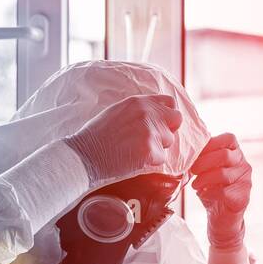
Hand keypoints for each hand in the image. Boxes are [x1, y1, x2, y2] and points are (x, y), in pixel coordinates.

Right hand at [63, 94, 182, 188]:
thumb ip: (140, 110)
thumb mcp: (119, 111)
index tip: (161, 123)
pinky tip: (133, 160)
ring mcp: (150, 131)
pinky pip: (162, 158)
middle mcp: (147, 112)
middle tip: (152, 140)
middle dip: (168, 130)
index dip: (167, 114)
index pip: (170, 102)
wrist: (85, 155)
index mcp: (139, 101)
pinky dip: (151, 162)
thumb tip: (158, 114)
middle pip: (176, 119)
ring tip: (136, 150)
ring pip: (169, 141)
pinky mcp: (151, 150)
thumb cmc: (98, 136)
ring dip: (158, 147)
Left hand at [191, 133, 251, 246]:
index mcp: (237, 154)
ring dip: (204, 179)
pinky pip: (224, 192)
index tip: (196, 153)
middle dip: (203, 162)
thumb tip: (189, 145)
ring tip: (195, 185)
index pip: (229, 138)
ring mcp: (246, 182)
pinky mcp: (243, 198)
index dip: (211, 143)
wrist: (221, 218)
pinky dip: (210, 193)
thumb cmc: (213, 190)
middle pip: (224, 155)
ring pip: (223, 174)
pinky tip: (204, 194)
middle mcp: (244, 166)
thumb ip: (205, 156)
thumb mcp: (208, 169)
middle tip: (192, 171)